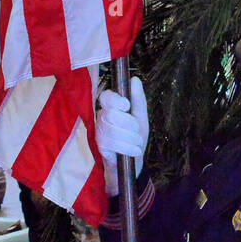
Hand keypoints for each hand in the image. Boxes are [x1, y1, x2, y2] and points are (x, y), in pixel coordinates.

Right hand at [95, 77, 148, 196]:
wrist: (132, 162)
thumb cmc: (135, 137)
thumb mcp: (141, 117)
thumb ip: (138, 99)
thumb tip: (134, 79)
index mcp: (111, 107)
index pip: (106, 96)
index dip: (115, 100)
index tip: (126, 105)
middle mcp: (102, 117)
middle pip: (112, 114)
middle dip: (130, 124)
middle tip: (136, 131)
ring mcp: (99, 131)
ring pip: (113, 130)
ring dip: (131, 138)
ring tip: (136, 143)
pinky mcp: (99, 145)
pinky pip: (113, 144)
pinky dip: (128, 148)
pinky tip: (133, 150)